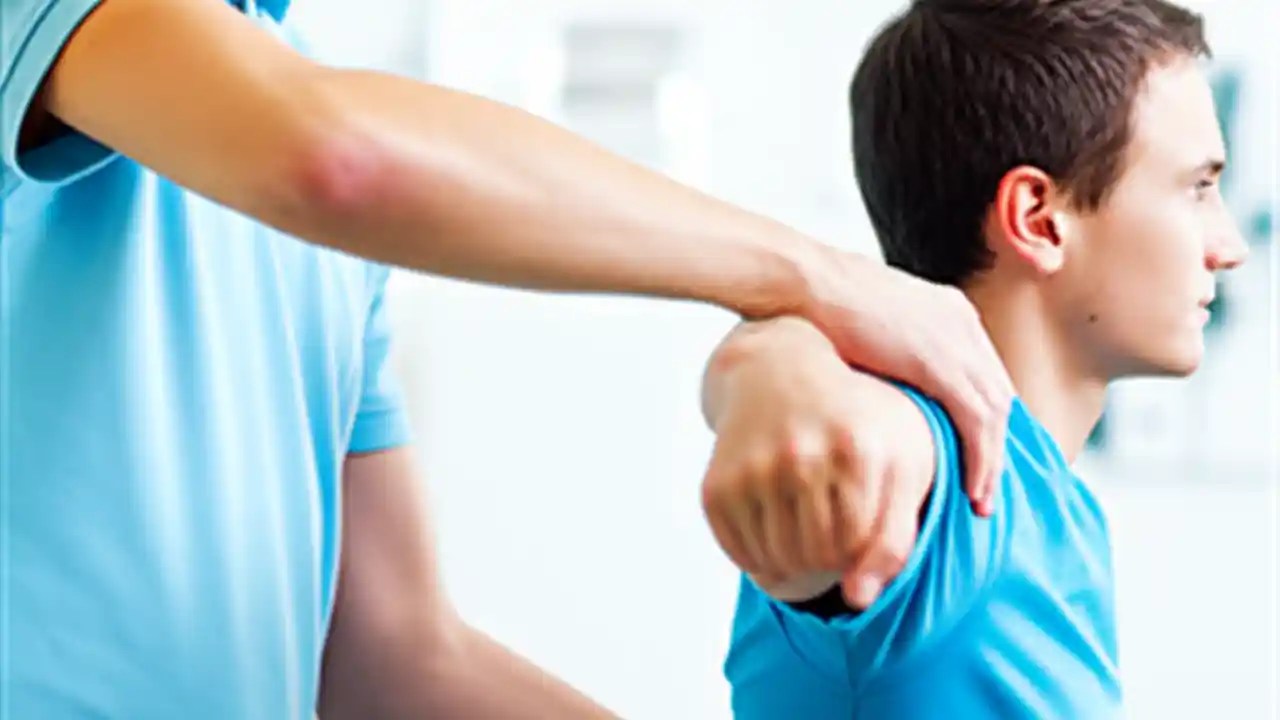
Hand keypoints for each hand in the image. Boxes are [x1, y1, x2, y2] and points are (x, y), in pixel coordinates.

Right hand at [700, 318, 937, 607]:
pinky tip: (774, 531)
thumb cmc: (855, 424)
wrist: (781, 371)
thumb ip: (895, 536)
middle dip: (828, 559)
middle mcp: (801, 456)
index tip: (859, 531)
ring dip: (793, 563)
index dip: (861, 552)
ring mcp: (753, 469)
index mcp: (857, 451)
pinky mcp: (718, 485)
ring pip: (778, 561)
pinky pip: (739, 554)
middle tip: (830, 534)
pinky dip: (758, 558)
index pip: (860, 546)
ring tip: (805, 535)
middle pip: (818, 557)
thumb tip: (858, 599)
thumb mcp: (900, 464)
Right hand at [785, 246, 1011, 515]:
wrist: (802, 282)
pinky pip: (977, 422)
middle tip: (984, 486)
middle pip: (998, 394)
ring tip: (979, 499)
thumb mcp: (865, 327)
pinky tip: (971, 489)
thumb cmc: (814, 303)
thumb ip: (886, 355)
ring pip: (996, 413)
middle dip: (995, 446)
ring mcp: (956, 340)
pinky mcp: (941, 363)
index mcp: (947, 309)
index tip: (973, 455)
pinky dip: (980, 460)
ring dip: (992, 462)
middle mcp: (961, 322)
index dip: (983, 420)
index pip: (982, 374)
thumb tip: (880, 391)